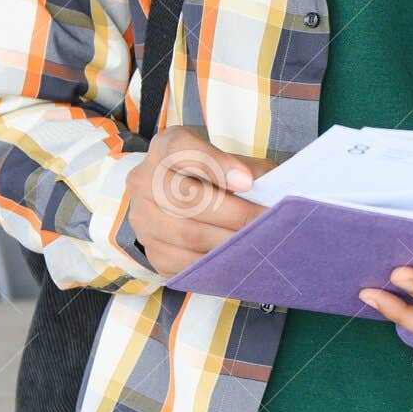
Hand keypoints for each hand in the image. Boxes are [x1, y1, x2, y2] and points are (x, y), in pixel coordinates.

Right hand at [126, 127, 274, 276]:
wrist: (189, 202)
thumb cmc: (218, 178)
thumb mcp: (233, 163)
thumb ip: (249, 172)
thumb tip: (270, 197)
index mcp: (164, 147)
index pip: (180, 149)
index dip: (214, 164)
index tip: (247, 182)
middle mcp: (143, 180)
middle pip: (183, 197)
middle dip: (231, 212)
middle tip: (264, 221)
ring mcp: (142, 218)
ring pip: (185, 233)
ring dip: (226, 242)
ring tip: (257, 243)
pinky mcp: (152, 252)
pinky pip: (183, 263)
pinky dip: (214, 264)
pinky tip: (237, 259)